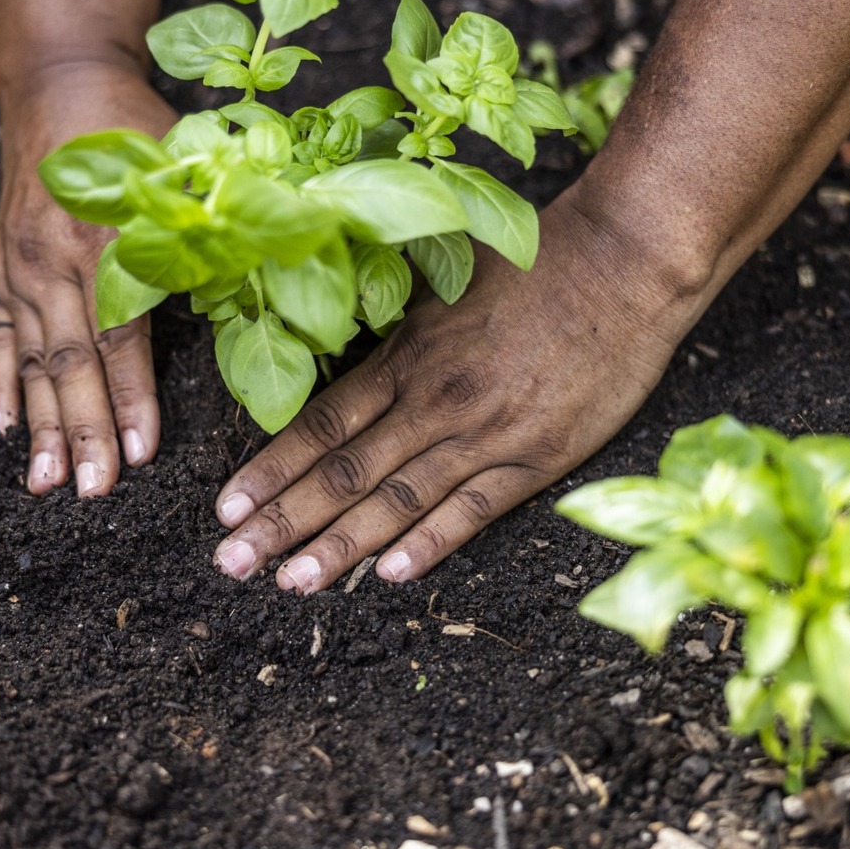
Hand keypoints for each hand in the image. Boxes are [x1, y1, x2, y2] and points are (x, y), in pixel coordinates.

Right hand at [0, 64, 177, 494]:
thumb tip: (254, 293)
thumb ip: (207, 231)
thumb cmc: (132, 125)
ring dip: (39, 425)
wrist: (56, 81)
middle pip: (70, 361)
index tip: (141, 452)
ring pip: (31, 360)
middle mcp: (53, 259)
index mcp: (108, 239)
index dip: (132, 396)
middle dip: (83, 431)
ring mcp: (20, 267)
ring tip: (44, 482)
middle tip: (93, 491)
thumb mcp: (181, 165)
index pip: (121, 335)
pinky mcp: (0, 269)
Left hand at [209, 195, 712, 592]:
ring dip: (340, 547)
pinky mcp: (536, 459)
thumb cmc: (533, 264)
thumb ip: (389, 325)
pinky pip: (473, 511)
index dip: (269, 470)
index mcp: (406, 356)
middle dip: (281, 522)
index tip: (225, 509)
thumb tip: (332, 339)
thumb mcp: (442, 282)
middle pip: (342, 473)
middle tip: (231, 563)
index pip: (319, 425)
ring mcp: (484, 434)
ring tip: (291, 584)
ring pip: (396, 501)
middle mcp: (433, 401)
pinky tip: (389, 576)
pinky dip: (429, 544)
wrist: (624, 266)